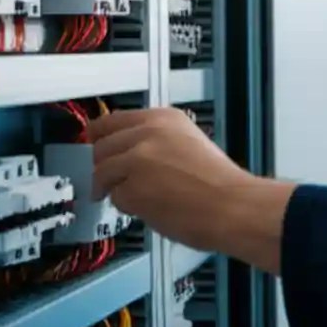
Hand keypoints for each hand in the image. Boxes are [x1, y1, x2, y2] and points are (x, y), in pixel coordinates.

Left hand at [88, 107, 292, 270]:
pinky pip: (115, 198)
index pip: (111, 121)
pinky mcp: (132, 187)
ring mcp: (137, 159)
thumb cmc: (221, 184)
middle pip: (100, 147)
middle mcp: (147, 133)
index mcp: (164, 118)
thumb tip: (130, 152)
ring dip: (114, 189)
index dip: (98, 137)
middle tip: (110, 182)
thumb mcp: (190, 143)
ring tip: (136, 200)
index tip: (93, 144)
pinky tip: (151, 209)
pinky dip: (128, 207)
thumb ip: (157, 141)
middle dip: (102, 167)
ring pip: (102, 173)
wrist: (233, 206)